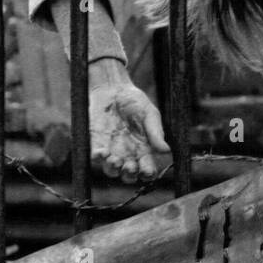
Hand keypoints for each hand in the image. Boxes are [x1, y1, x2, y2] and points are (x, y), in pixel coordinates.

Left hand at [88, 61, 170, 183]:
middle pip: (128, 175)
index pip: (147, 169)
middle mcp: (127, 154)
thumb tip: (166, 150)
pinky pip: (95, 157)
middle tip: (130, 167)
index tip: (147, 171)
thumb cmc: (135, 101)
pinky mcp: (95, 142)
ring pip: (111, 170)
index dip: (147, 174)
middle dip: (129, 175)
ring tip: (116, 160)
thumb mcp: (149, 114)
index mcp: (144, 149)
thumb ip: (156, 132)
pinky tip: (103, 153)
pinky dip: (98, 158)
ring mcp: (111, 149)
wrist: (113, 87)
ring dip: (113, 170)